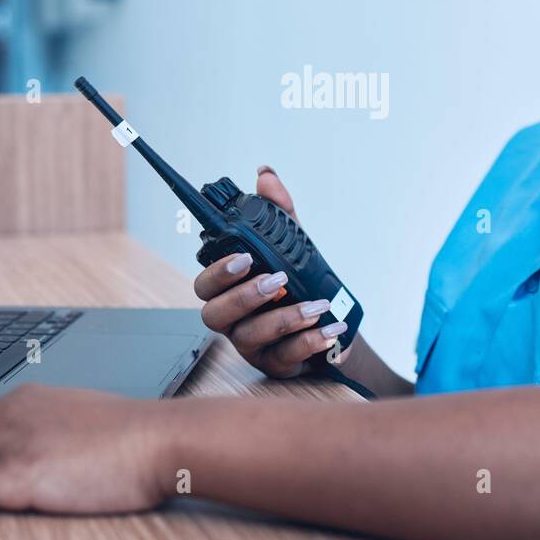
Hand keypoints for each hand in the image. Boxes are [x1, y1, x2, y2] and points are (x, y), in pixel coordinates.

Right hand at [193, 166, 347, 379]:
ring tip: (316, 306)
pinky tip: (329, 328)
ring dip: (284, 319)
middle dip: (243, 296)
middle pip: (213, 314)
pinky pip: (284, 358)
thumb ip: (279, 212)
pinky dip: (307, 342)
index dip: (218, 272)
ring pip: (250, 337)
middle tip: (276, 279)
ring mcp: (252, 345)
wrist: (334, 324)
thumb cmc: (302, 284)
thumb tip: (265, 175)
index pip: (205, 283)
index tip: (244, 257)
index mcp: (230, 290)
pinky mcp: (276, 365)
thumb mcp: (294, 245)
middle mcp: (233, 319)